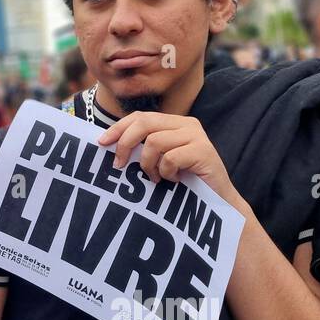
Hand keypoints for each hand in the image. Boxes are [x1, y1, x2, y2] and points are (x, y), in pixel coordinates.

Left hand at [98, 112, 240, 206]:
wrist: (218, 202)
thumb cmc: (185, 183)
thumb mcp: (159, 161)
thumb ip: (142, 149)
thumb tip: (109, 144)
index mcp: (175, 123)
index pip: (140, 117)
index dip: (119, 128)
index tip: (102, 143)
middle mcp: (187, 124)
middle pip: (144, 123)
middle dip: (125, 143)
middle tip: (119, 165)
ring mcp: (197, 136)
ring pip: (154, 142)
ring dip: (149, 165)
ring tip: (157, 178)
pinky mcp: (204, 151)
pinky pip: (170, 158)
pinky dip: (166, 173)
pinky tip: (174, 180)